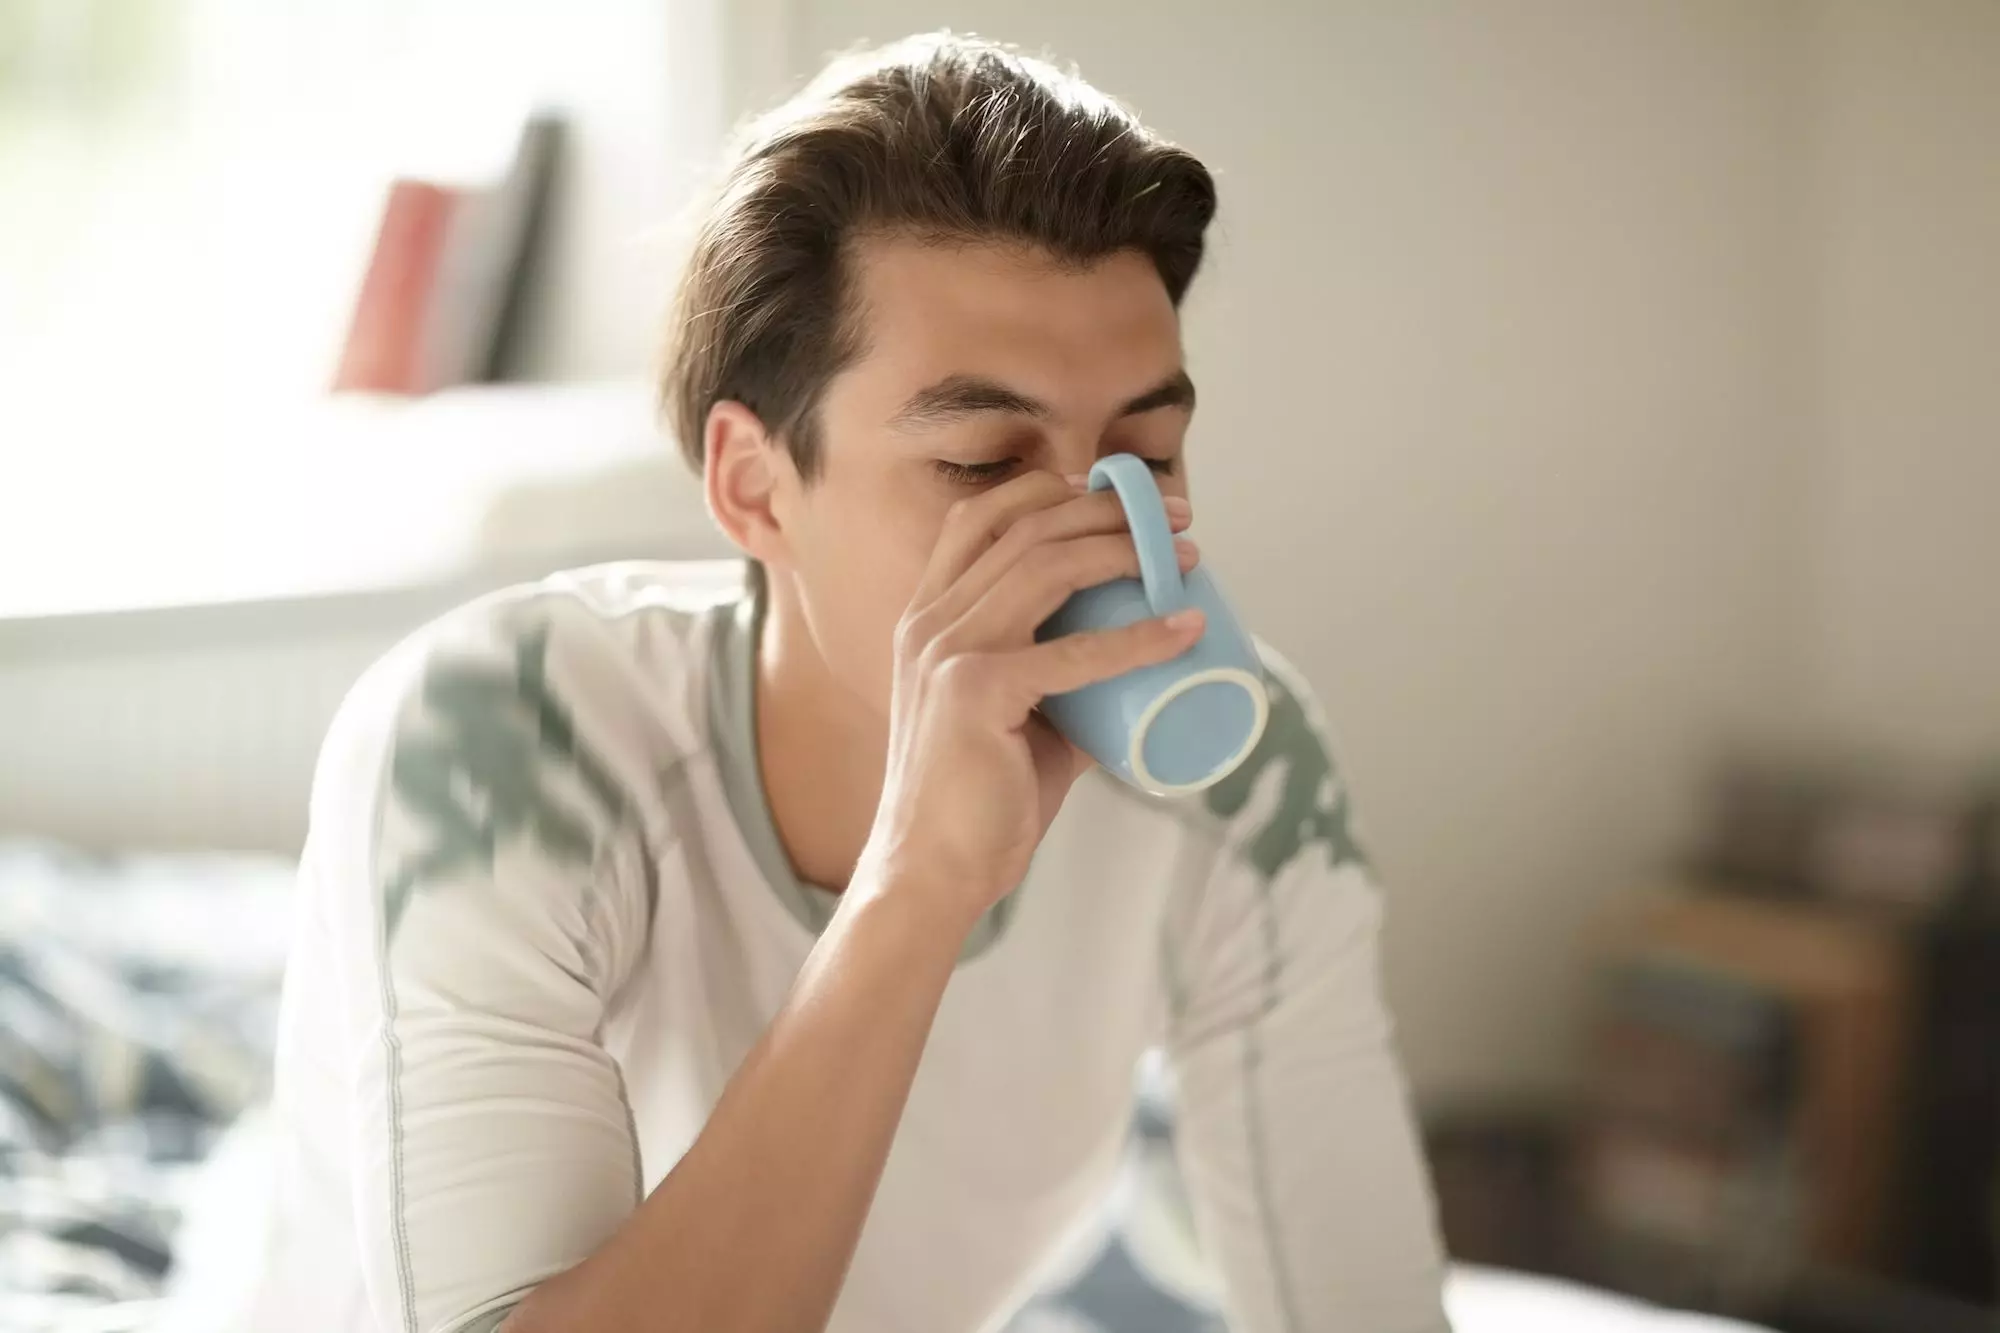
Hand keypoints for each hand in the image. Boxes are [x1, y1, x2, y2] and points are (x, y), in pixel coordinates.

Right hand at [857, 470, 1201, 921]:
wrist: (931, 873)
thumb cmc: (978, 804)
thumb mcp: (1019, 720)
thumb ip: (1065, 686)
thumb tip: (1141, 670)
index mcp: (927, 617)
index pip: (984, 517)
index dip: (1054, 490)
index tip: (1122, 496)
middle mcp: (929, 621)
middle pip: (1026, 526)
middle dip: (1109, 510)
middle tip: (1178, 518)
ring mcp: (946, 651)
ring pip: (1047, 566)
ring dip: (1127, 551)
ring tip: (1187, 558)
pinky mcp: (974, 692)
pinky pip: (1074, 651)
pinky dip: (1139, 637)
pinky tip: (1184, 630)